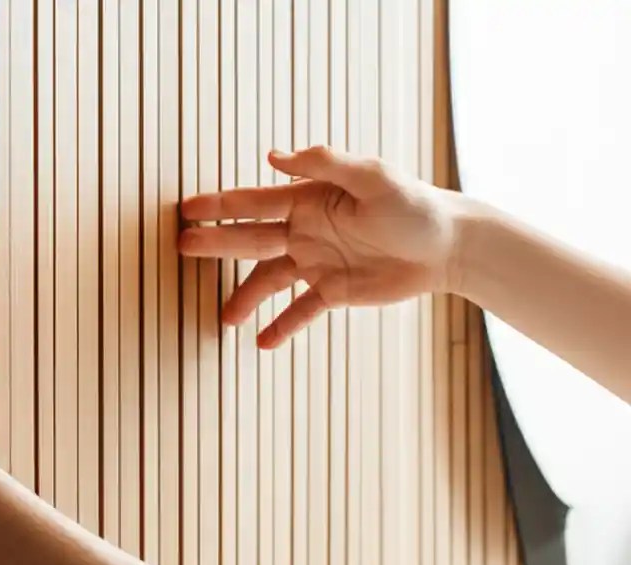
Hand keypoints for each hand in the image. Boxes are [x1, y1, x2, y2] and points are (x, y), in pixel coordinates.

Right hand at [179, 145, 463, 347]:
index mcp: (308, 200)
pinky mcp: (334, 291)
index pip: (254, 203)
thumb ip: (325, 164)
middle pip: (251, 239)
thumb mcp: (373, 177)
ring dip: (245, 298)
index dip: (219, 205)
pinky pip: (300, 312)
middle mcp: (305, 231)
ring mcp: (316, 262)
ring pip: (268, 280)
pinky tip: (262, 342)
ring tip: (224, 317)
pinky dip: (282, 326)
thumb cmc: (415, 205)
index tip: (186, 209)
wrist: (449, 245)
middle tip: (181, 246)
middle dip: (215, 243)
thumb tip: (274, 156)